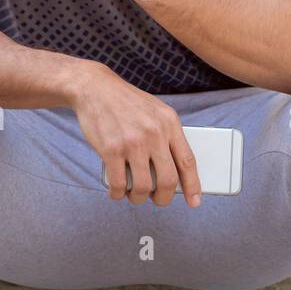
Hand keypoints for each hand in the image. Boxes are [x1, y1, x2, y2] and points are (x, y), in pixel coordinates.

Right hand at [70, 60, 202, 207]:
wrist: (95, 88)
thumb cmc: (127, 103)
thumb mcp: (156, 112)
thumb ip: (167, 136)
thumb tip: (176, 170)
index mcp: (170, 123)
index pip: (188, 161)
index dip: (193, 185)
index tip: (195, 201)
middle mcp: (154, 133)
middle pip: (167, 180)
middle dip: (163, 198)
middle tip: (156, 199)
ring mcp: (133, 142)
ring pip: (143, 187)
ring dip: (138, 197)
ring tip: (133, 194)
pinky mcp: (111, 149)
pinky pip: (118, 184)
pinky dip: (118, 194)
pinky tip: (116, 191)